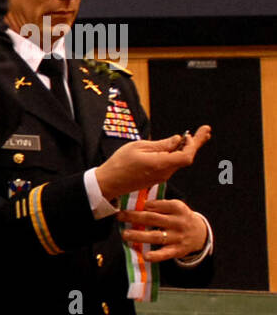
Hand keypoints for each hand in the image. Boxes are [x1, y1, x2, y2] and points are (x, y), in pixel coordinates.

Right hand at [94, 124, 210, 199]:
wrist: (108, 183)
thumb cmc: (119, 164)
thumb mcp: (138, 147)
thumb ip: (161, 144)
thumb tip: (177, 140)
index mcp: (160, 164)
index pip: (186, 156)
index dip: (194, 144)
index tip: (198, 132)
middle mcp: (164, 173)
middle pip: (186, 158)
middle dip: (195, 143)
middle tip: (205, 131)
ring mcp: (161, 176)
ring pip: (179, 161)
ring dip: (186, 148)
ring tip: (192, 136)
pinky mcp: (157, 177)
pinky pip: (171, 164)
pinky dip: (176, 154)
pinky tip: (176, 147)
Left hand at [117, 198, 207, 261]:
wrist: (200, 233)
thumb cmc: (179, 218)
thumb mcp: (173, 207)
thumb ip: (157, 205)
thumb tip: (134, 202)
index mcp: (177, 208)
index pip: (156, 205)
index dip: (141, 205)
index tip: (125, 205)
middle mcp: (178, 222)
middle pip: (153, 219)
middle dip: (134, 217)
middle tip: (119, 216)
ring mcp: (178, 237)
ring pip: (156, 236)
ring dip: (138, 235)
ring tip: (125, 234)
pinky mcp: (177, 250)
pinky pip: (165, 254)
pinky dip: (155, 256)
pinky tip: (145, 256)